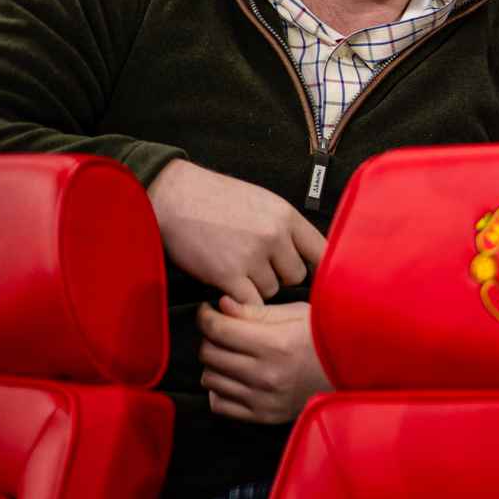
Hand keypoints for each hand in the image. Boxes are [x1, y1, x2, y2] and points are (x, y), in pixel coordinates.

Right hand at [147, 159, 325, 304]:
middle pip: (296, 276)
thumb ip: (286, 226)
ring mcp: (251, 255)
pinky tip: (228, 287)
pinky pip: (249, 302)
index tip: (316, 277)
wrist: (175, 196)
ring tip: (236, 267)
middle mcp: (274, 235)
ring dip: (255, 286)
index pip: (322, 251)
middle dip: (279, 276)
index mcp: (287, 216)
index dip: (319, 267)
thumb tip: (307, 253)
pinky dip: (239, 300)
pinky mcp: (227, 274)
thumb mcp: (263, 202)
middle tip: (257, 266)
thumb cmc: (217, 198)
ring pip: (271, 290)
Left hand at [198, 298, 330, 423]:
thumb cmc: (326, 336)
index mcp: (276, 344)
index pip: (219, 330)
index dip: (206, 316)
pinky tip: (235, 377)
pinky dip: (220, 389)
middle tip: (224, 329)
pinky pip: (219, 404)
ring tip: (232, 353)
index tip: (207, 310)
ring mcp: (263, 399)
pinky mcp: (263, 415)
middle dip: (211, 337)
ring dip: (215, 363)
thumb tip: (222, 305)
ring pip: (209, 379)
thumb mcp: (297, 314)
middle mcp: (266, 374)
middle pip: (209, 354)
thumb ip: (256, 312)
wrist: (354, 370)